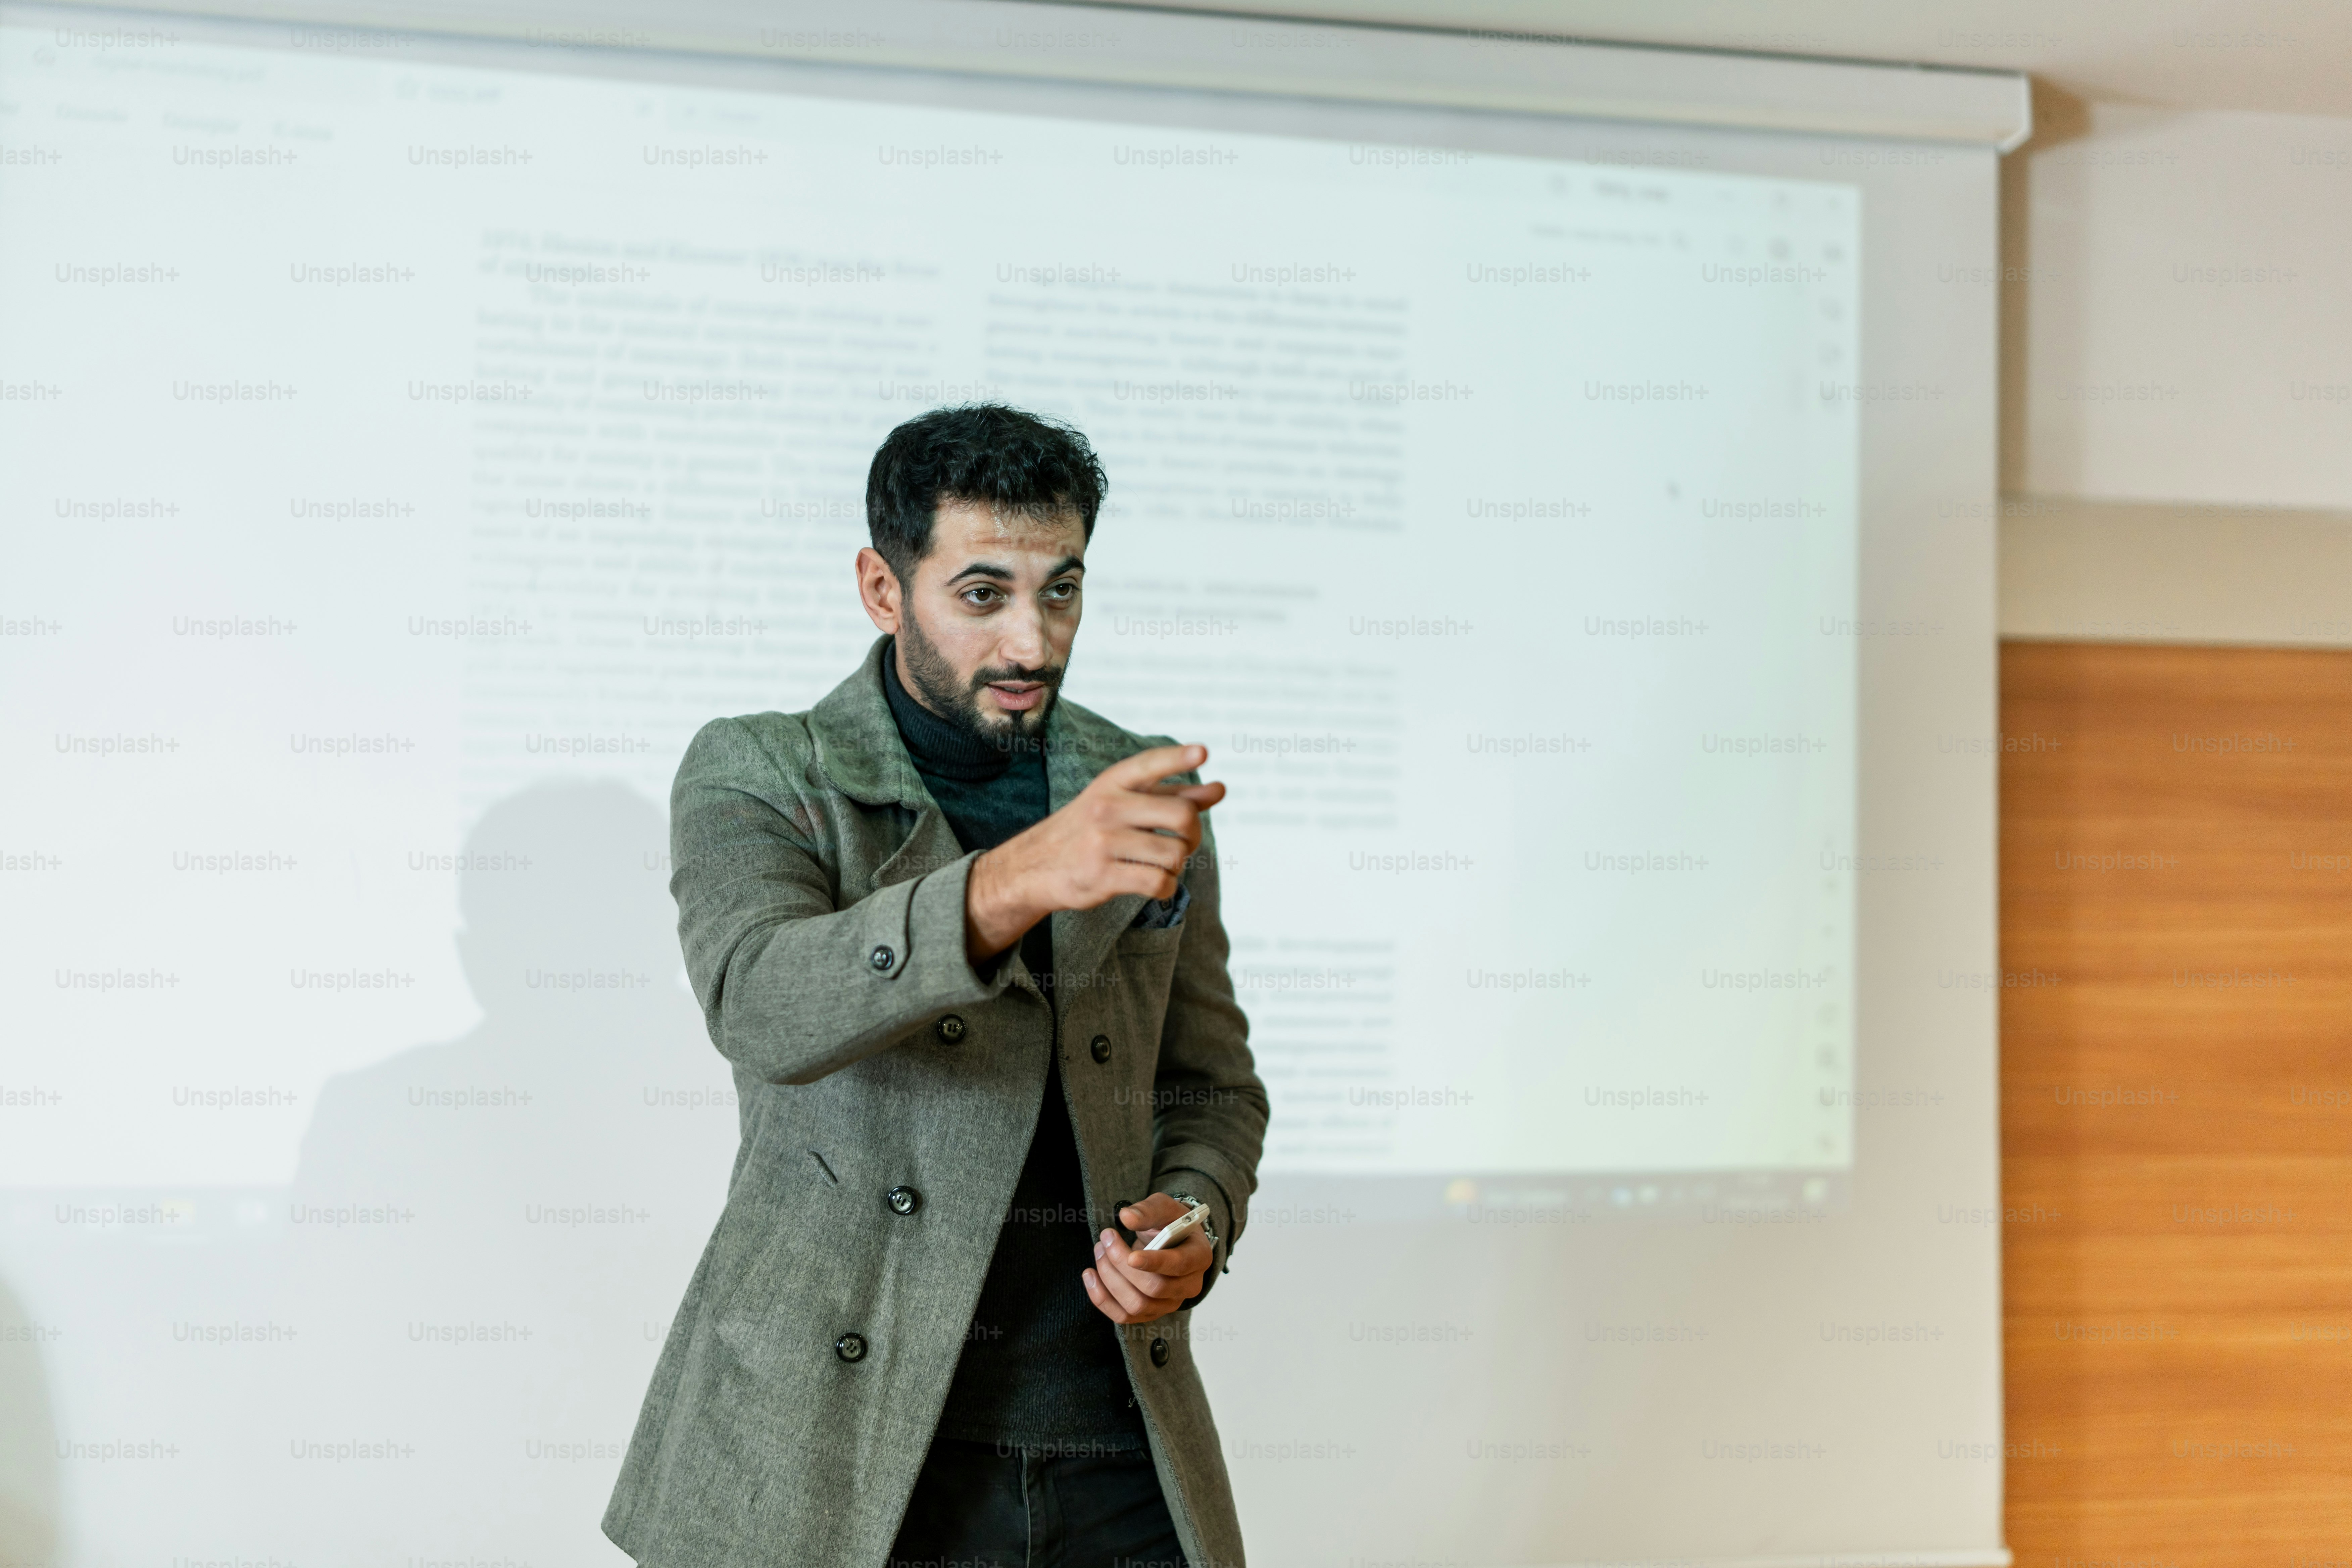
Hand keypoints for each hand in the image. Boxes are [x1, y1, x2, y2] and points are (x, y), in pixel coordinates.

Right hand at [965, 743, 1224, 960]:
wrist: (1034, 866)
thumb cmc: (1091, 830)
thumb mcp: (1123, 804)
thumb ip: (1172, 795)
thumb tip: (1220, 789)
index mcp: (1111, 783)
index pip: (1148, 765)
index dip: (1177, 758)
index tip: (1202, 753)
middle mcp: (1106, 807)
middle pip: (1181, 816)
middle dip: (1194, 834)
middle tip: (1184, 842)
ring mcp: (1103, 842)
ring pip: (1174, 854)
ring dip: (1178, 865)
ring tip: (1162, 865)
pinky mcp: (1102, 876)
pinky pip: (1159, 882)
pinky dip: (1167, 887)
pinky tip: (1156, 884)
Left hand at [1082, 1193, 1211, 1324]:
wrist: (1170, 1241)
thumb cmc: (1169, 1224)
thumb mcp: (1164, 1208)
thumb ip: (1148, 1210)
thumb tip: (1126, 1217)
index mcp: (1198, 1256)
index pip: (1179, 1266)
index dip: (1154, 1263)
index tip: (1131, 1256)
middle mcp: (1188, 1286)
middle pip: (1153, 1288)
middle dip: (1122, 1264)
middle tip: (1105, 1239)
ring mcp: (1169, 1304)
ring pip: (1136, 1305)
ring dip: (1110, 1279)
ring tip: (1099, 1252)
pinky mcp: (1149, 1313)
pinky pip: (1123, 1317)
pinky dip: (1102, 1299)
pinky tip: (1090, 1276)